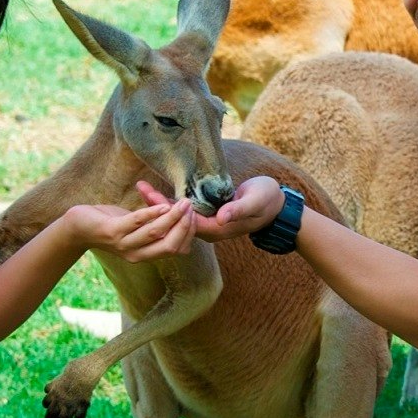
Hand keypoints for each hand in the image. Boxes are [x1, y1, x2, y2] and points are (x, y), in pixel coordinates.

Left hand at [63, 198, 195, 262]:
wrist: (78, 227)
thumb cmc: (111, 224)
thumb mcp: (137, 228)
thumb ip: (156, 225)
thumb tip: (182, 214)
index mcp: (145, 255)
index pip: (177, 249)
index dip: (188, 234)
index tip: (195, 215)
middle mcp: (136, 255)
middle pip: (170, 245)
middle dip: (185, 226)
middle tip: (191, 207)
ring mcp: (124, 244)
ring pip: (156, 233)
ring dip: (173, 217)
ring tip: (183, 202)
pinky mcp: (112, 231)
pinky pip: (137, 221)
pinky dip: (153, 212)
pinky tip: (163, 204)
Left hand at [137, 175, 281, 241]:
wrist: (277, 206)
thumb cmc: (268, 200)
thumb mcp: (255, 201)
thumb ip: (238, 209)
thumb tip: (222, 217)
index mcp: (217, 229)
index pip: (186, 222)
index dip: (169, 210)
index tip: (152, 196)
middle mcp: (209, 229)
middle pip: (177, 221)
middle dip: (158, 206)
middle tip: (141, 188)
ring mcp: (208, 222)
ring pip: (178, 216)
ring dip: (161, 203)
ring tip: (143, 187)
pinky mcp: (208, 214)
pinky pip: (185, 210)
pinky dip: (172, 202)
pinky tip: (158, 192)